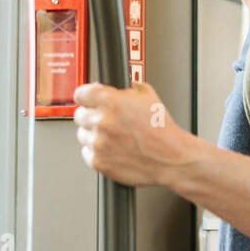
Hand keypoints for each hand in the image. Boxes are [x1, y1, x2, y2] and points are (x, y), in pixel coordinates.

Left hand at [72, 81, 190, 187]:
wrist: (170, 157)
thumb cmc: (162, 130)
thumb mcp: (149, 96)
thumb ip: (127, 88)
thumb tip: (115, 88)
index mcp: (112, 102)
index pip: (81, 93)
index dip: (86, 96)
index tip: (87, 100)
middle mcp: (102, 121)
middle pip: (79, 115)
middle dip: (90, 115)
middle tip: (104, 120)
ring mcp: (99, 143)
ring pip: (82, 134)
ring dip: (93, 134)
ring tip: (113, 137)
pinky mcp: (99, 162)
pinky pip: (87, 153)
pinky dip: (96, 152)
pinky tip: (112, 149)